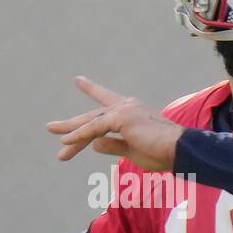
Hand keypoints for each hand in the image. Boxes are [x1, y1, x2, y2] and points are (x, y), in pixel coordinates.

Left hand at [46, 75, 184, 171]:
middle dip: (72, 124)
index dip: (92, 90)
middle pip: (93, 116)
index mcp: (131, 112)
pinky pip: (94, 128)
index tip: (78, 80)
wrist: (181, 151)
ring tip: (53, 135)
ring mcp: (124, 110)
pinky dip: (80, 135)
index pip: (106, 100)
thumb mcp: (132, 151)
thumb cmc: (163, 153)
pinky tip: (66, 142)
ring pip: (91, 122)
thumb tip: (93, 143)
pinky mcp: (121, 119)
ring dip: (71, 133)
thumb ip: (113, 145)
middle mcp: (127, 106)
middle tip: (51, 128)